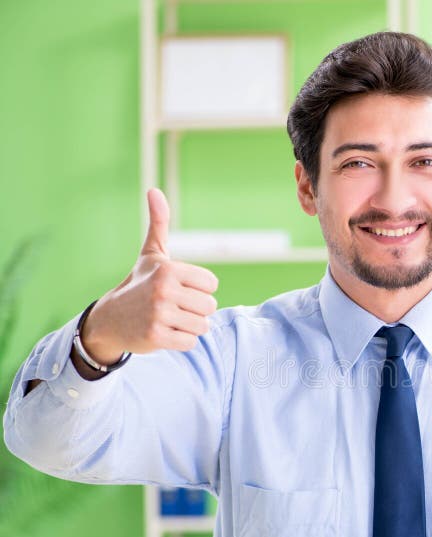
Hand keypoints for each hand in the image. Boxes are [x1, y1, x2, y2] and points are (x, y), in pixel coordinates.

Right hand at [78, 189, 218, 366]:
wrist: (111, 319)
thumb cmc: (139, 284)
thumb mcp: (151, 254)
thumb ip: (159, 224)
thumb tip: (154, 190)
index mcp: (169, 269)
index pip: (212, 284)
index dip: (199, 289)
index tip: (179, 289)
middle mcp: (164, 290)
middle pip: (210, 306)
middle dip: (195, 310)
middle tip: (173, 307)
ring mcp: (159, 314)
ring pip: (202, 325)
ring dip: (189, 326)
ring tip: (169, 319)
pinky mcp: (157, 336)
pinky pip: (190, 342)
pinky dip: (181, 341)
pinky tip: (164, 332)